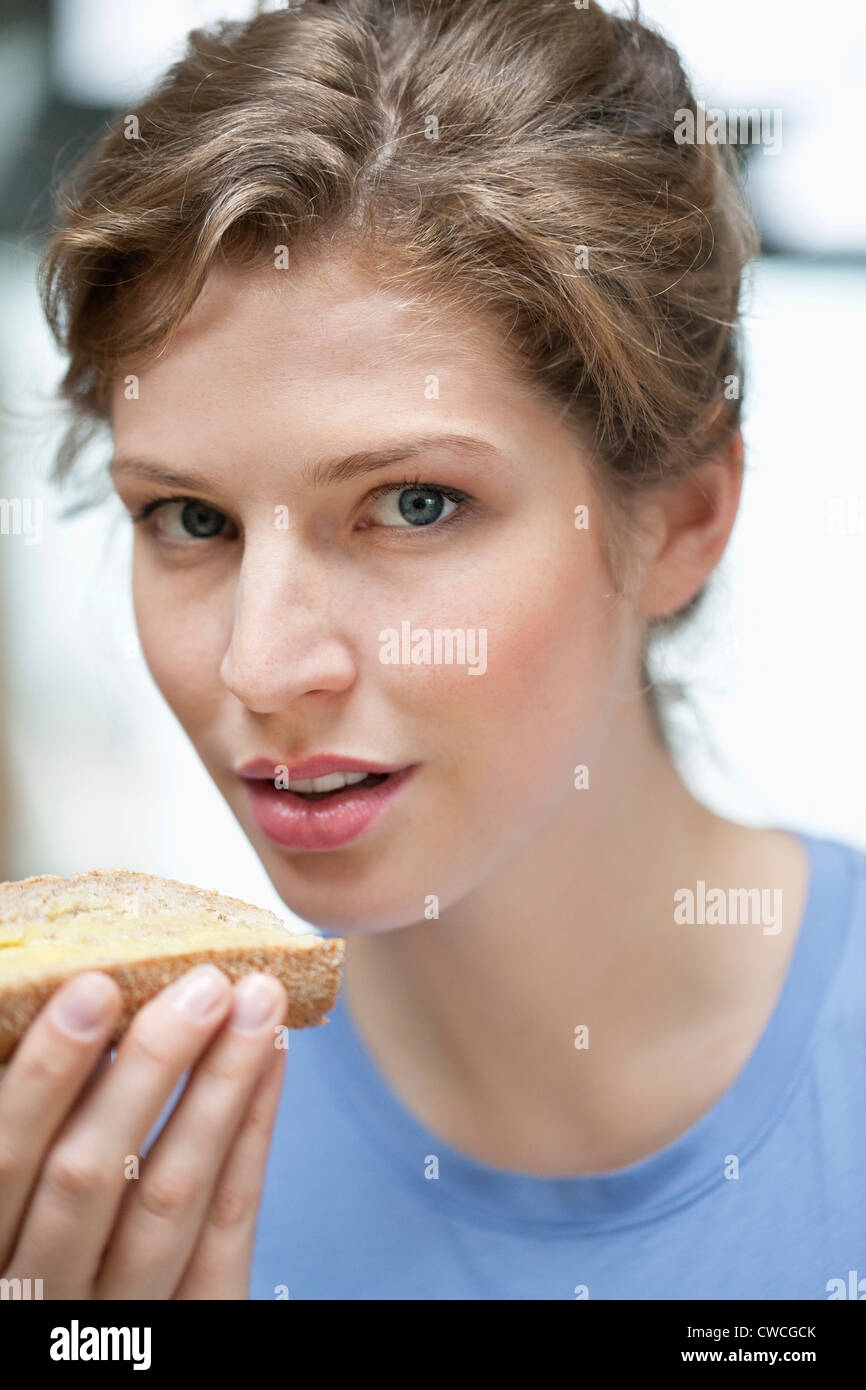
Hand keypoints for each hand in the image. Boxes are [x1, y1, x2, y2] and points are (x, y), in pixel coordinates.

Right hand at [0, 963, 287, 1297]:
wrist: (90, 1319)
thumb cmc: (41, 1220)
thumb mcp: (18, 1182)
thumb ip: (37, 1122)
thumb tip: (71, 1002)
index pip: (6, 1160)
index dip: (46, 1076)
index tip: (95, 986)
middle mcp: (36, 1291)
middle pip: (88, 1177)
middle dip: (150, 1069)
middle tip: (203, 984)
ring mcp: (113, 1315)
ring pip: (168, 1198)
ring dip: (220, 1088)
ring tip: (258, 1000)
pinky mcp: (190, 1322)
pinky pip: (225, 1230)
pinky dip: (251, 1133)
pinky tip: (273, 1059)